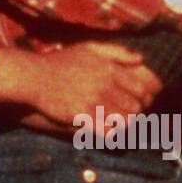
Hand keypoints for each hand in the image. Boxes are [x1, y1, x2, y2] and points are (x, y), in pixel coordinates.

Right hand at [27, 41, 161, 126]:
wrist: (35, 77)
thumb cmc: (62, 62)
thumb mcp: (89, 48)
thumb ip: (116, 52)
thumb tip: (141, 59)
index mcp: (109, 69)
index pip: (141, 89)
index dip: (146, 98)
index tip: (143, 102)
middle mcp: (104, 85)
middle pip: (134, 107)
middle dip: (137, 113)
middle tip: (134, 116)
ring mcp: (93, 102)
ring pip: (123, 121)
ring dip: (126, 125)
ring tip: (123, 125)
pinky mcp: (81, 116)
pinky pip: (107, 131)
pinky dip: (113, 134)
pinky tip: (111, 132)